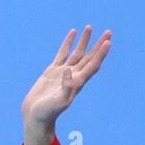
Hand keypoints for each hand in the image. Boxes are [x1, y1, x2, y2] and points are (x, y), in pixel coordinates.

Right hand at [22, 25, 111, 144]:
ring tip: (89, 27)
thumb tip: (68, 70)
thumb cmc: (47, 113)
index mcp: (77, 83)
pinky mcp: (52, 71)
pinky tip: (72, 33)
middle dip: (99, 45)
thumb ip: (65, 87)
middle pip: (90, 57)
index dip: (101, 54)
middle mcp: (73, 76)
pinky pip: (62, 53)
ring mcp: (63, 72)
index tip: (108, 42)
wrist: (36, 116)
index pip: (93, 65)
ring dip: (84, 41)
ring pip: (77, 53)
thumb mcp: (58, 102)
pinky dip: (67, 43)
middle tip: (109, 32)